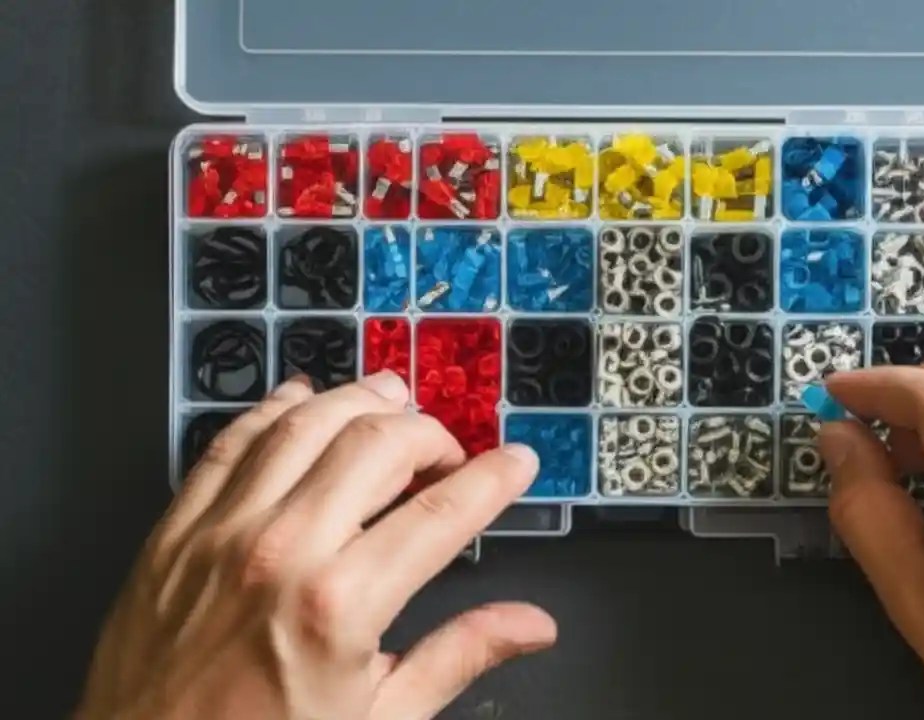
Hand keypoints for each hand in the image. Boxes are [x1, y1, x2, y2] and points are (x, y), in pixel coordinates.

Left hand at [77, 372, 555, 719]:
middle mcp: (280, 554)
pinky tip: (300, 401)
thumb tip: (529, 627)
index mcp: (340, 609)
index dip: (492, 478)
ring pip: (303, 425)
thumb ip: (456, 658)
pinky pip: (229, 444)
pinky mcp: (174, 534)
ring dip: (357, 400)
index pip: (441, 514)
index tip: (516, 463)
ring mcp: (220, 535)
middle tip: (450, 454)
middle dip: (429, 433)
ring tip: (392, 399)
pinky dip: (272, 411)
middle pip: (375, 446)